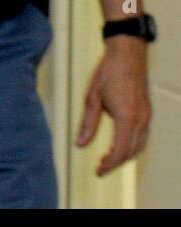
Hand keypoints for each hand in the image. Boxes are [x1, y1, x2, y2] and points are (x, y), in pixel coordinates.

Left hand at [75, 36, 149, 175]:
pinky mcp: (146, 112)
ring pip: (139, 146)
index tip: (98, 171)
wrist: (127, 54)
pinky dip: (131, 145)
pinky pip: (142, 136)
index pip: (120, 151)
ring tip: (107, 158)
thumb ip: (88, 123)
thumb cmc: (108, 73)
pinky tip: (118, 144)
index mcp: (127, 118)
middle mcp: (141, 120)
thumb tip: (80, 144)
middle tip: (100, 168)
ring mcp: (146, 116)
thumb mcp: (92, 98)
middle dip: (116, 163)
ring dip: (125, 156)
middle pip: (131, 152)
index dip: (109, 164)